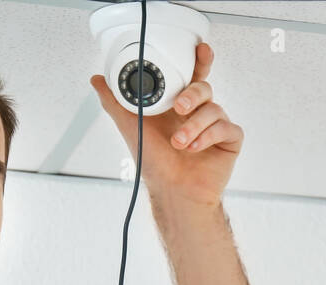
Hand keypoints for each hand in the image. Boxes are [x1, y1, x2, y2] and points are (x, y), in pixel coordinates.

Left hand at [89, 42, 241, 206]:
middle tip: (179, 107)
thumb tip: (97, 80)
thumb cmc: (155, 163)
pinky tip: (194, 149)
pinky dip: (208, 136)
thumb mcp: (131, 127)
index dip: (198, 60)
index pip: (191, 74)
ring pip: (213, 108)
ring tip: (178, 143)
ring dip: (194, 125)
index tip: (200, 49)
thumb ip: (114, 102)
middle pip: (204, 86)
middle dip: (192, 94)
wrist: (172, 193)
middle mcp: (198, 112)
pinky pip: (226, 128)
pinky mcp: (228, 141)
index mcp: (179, 104)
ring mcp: (215, 126)